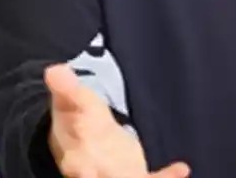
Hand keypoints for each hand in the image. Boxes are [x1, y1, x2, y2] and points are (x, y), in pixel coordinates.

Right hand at [46, 65, 189, 177]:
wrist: (85, 138)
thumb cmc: (77, 120)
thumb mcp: (72, 102)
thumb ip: (66, 89)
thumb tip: (54, 69)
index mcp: (77, 157)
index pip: (79, 168)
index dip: (84, 173)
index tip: (86, 173)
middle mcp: (97, 171)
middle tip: (136, 177)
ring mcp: (118, 174)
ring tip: (170, 176)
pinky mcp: (136, 175)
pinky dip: (166, 176)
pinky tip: (181, 168)